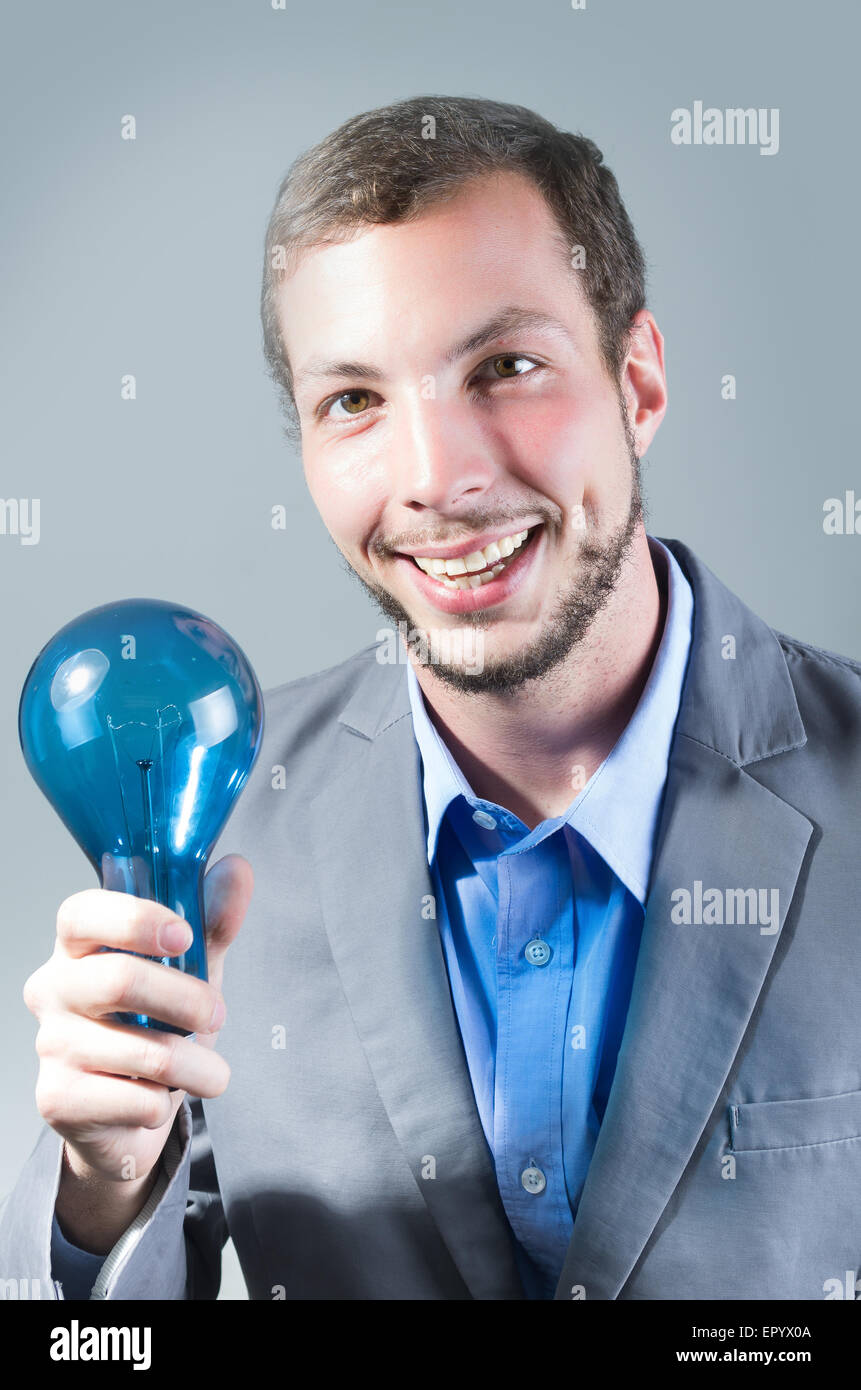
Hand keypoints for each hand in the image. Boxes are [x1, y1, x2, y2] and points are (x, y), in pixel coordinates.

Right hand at [23, 854, 252, 1188]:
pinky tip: (159, 1097)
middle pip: (121, 981)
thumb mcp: (190, 971)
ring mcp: (50, 1045)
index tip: (184, 937)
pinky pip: (139, 1099)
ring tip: (210, 1073)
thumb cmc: (156, 1026)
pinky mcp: (58, 1099)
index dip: (134, 919)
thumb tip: (236, 869)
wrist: (128, 1112)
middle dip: (190, 1001)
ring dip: (198, 1066)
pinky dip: (169, 1101)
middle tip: (218, 1015)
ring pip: (144, 1052)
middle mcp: (52, 989)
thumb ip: (211, 923)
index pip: (82, 914)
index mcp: (77, 946)